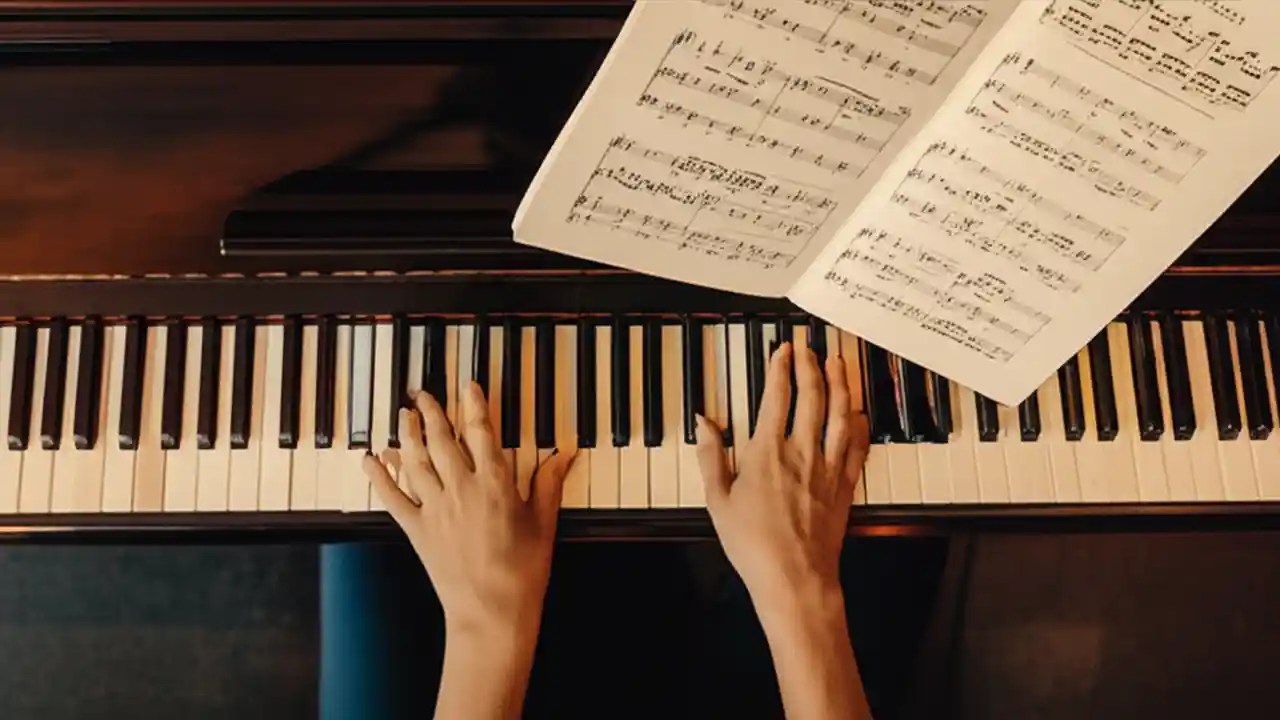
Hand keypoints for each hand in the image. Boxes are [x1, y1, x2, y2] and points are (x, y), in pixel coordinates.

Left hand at [363, 384, 577, 635]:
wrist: (492, 612)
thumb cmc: (523, 571)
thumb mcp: (544, 523)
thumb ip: (549, 483)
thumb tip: (565, 453)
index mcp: (495, 483)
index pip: (481, 432)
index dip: (473, 405)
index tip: (467, 387)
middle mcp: (461, 489)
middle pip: (441, 439)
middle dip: (432, 412)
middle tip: (423, 393)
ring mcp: (435, 508)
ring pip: (415, 460)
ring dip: (407, 433)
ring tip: (404, 414)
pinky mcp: (417, 530)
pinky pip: (392, 497)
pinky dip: (379, 476)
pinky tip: (371, 458)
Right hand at [696, 342, 868, 610]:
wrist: (794, 578)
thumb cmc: (752, 545)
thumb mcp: (717, 500)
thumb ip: (710, 456)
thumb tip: (703, 422)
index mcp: (767, 452)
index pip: (777, 396)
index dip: (781, 368)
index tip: (783, 350)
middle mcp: (801, 452)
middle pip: (812, 396)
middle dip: (811, 366)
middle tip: (809, 348)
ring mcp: (827, 468)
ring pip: (840, 414)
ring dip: (840, 384)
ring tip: (839, 363)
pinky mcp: (844, 486)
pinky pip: (857, 446)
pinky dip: (859, 424)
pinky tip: (858, 411)